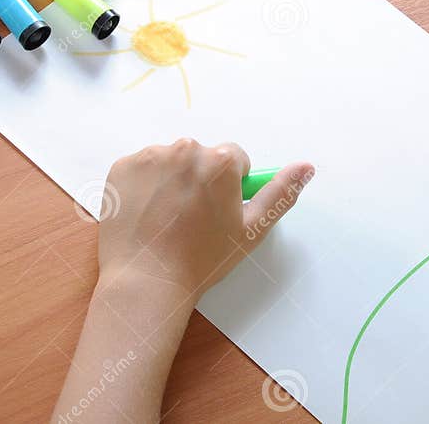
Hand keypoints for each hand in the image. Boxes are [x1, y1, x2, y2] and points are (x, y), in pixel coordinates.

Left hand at [98, 138, 314, 300]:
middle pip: (201, 157)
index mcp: (220, 160)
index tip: (218, 212)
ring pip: (171, 161)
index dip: (230, 187)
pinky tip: (146, 214)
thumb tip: (306, 167)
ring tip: (167, 219)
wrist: (145, 280)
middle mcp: (184, 148)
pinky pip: (142, 169)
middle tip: (192, 219)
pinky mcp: (122, 166)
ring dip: (172, 181)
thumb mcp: (251, 230)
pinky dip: (145, 186)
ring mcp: (149, 155)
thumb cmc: (202, 259)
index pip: (235, 159)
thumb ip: (280, 193)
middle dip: (201, 179)